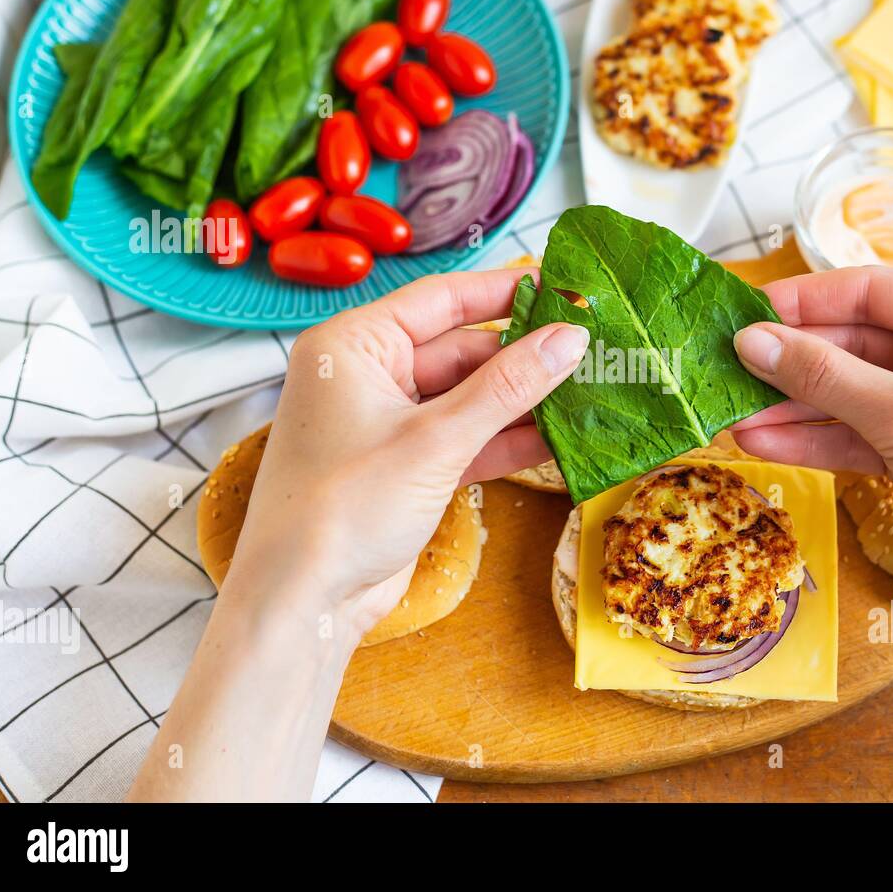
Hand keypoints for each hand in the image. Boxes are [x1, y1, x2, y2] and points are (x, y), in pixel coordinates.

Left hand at [227, 268, 588, 640]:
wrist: (304, 603)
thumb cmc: (341, 511)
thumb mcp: (437, 440)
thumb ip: (508, 387)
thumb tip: (568, 339)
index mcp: (353, 346)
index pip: (441, 300)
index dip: (505, 292)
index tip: (561, 288)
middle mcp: (365, 376)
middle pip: (459, 350)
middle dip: (522, 357)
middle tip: (588, 351)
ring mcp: (386, 424)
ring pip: (466, 398)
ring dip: (520, 402)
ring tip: (585, 392)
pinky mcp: (404, 467)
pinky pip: (462, 438)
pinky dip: (503, 440)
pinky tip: (555, 439)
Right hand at [729, 266, 892, 610]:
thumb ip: (824, 376)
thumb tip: (752, 341)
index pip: (872, 291)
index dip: (804, 302)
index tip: (744, 315)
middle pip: (853, 343)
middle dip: (790, 363)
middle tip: (725, 371)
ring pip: (848, 392)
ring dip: (792, 406)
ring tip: (731, 415)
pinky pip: (855, 432)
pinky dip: (813, 438)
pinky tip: (762, 441)